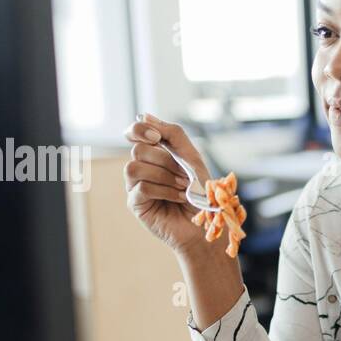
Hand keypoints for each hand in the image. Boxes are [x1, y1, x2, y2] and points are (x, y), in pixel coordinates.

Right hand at [124, 113, 213, 255]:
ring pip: (134, 167)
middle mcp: (142, 168)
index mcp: (154, 155)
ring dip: (164, 176)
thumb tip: (145, 116)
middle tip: (185, 175)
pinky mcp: (136, 204)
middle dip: (166, 160)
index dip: (139, 130)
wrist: (206, 225)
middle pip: (138, 150)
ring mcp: (135, 186)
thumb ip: (173, 135)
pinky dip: (164, 190)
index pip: (134, 133)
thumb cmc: (201, 193)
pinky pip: (141, 187)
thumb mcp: (192, 158)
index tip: (157, 137)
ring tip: (183, 187)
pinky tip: (179, 198)